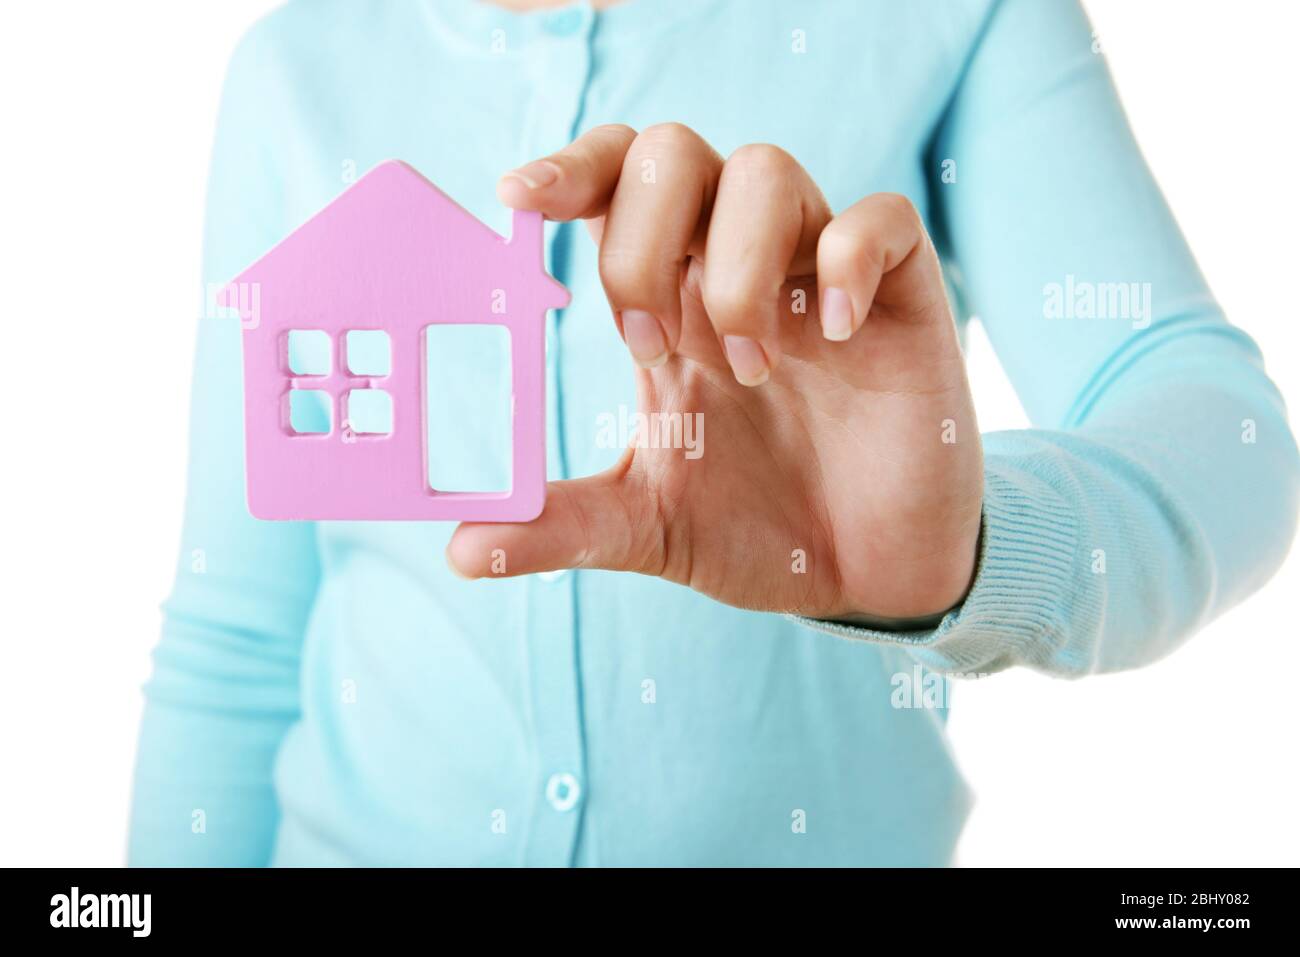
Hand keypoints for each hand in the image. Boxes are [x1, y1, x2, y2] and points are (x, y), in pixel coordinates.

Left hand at [447, 123, 982, 621]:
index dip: (566, 172)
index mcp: (670, 304)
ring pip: (767, 170)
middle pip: (673, 154)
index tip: (516, 200)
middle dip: (641, 240)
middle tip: (650, 348)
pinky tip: (831, 336)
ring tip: (751, 370)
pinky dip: (847, 260)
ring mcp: (819, 275)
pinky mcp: (901, 295)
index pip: (612, 186)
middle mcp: (738, 268)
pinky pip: (882, 219)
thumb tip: (461, 549)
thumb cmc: (760, 531)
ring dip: (738, 268)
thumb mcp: (648, 526)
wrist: (869, 577)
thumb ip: (563, 523)